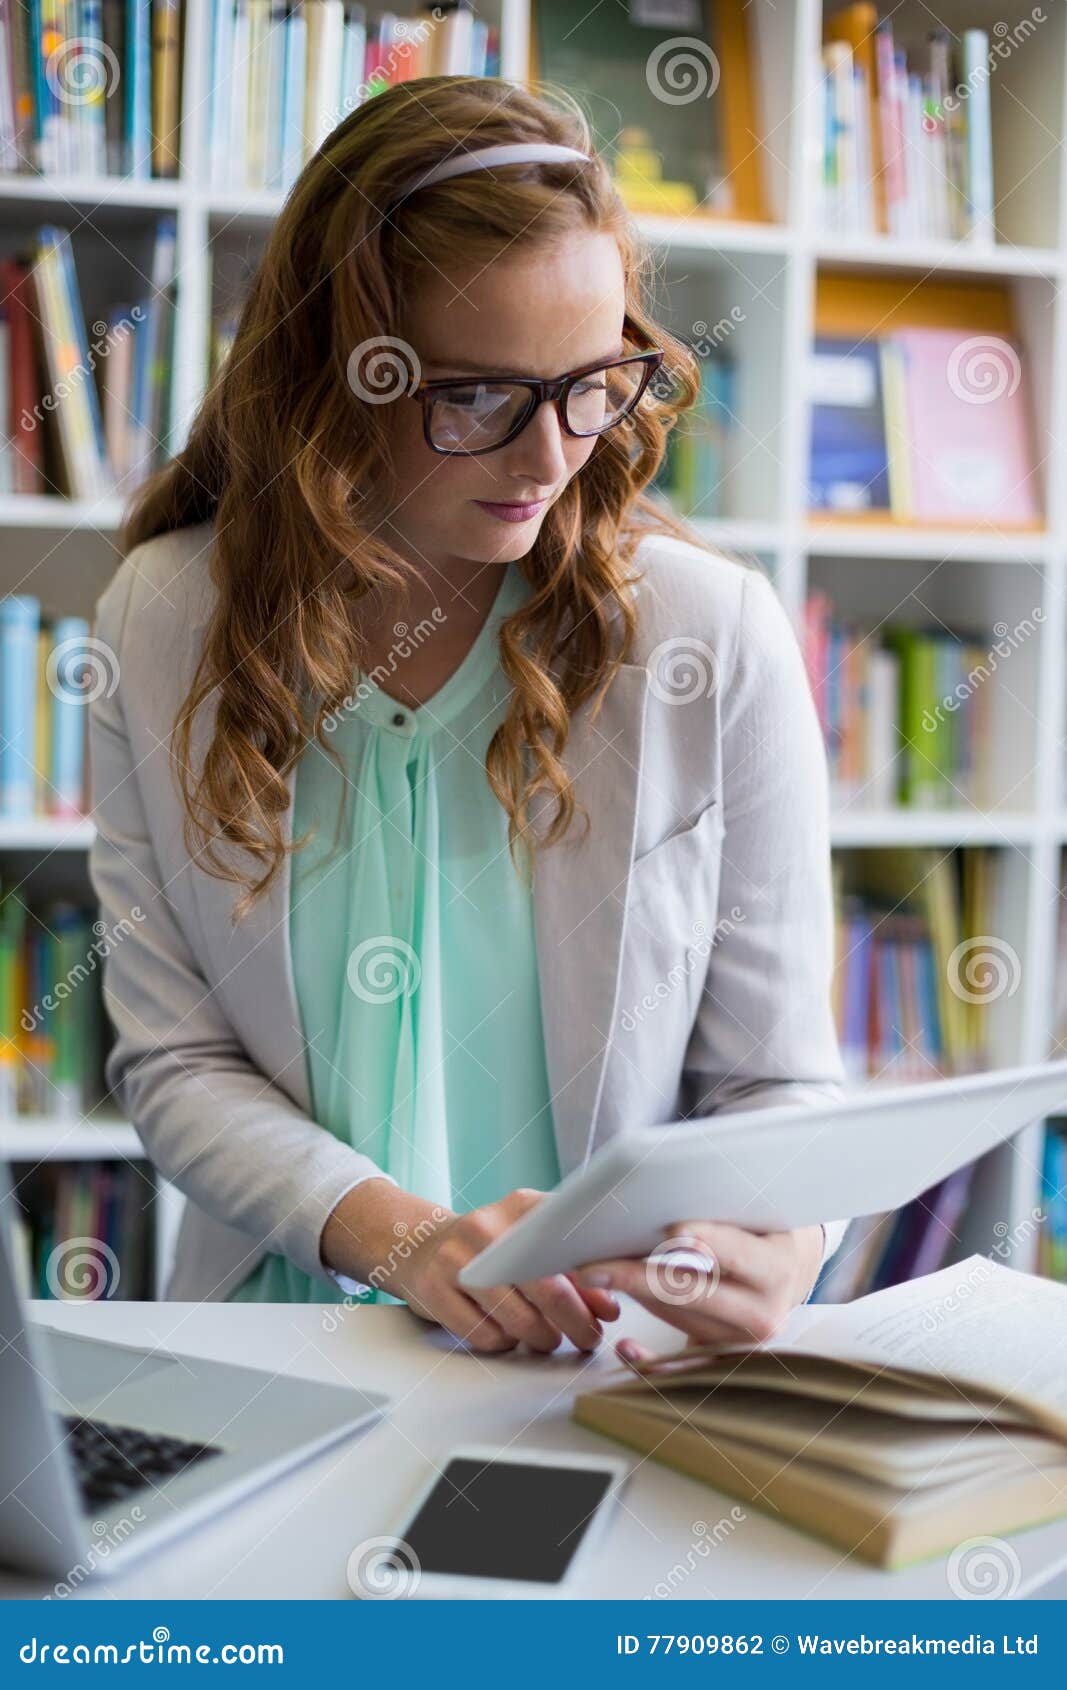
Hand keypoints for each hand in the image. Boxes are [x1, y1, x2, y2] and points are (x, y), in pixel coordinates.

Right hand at [340, 1183, 619, 1354]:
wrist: (419, 1247)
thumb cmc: (488, 1250)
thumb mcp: (529, 1246)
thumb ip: (572, 1274)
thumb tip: (609, 1309)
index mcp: (521, 1206)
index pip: (569, 1241)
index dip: (595, 1281)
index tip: (611, 1308)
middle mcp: (488, 1227)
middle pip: (546, 1287)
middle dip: (576, 1322)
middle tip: (590, 1339)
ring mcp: (457, 1258)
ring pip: (516, 1318)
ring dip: (542, 1338)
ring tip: (550, 1340)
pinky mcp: (434, 1290)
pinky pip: (485, 1335)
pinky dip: (504, 1343)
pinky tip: (507, 1334)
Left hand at [572, 1221, 823, 1367]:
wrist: (788, 1268)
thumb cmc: (764, 1228)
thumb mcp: (759, 1210)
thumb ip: (724, 1210)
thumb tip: (670, 1207)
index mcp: (777, 1268)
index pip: (736, 1252)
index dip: (705, 1240)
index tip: (671, 1231)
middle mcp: (764, 1312)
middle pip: (694, 1293)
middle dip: (638, 1277)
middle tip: (594, 1265)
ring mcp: (742, 1341)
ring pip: (679, 1320)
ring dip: (635, 1297)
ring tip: (596, 1275)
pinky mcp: (722, 1357)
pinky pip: (682, 1367)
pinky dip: (652, 1361)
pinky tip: (625, 1347)